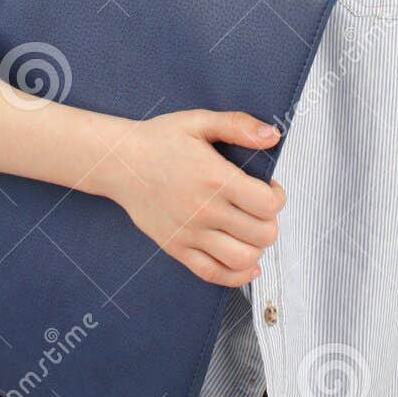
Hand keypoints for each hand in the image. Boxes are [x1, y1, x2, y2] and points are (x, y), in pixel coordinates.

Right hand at [108, 109, 285, 286]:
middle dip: (270, 221)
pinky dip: (237, 276)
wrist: (120, 163)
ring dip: (257, 247)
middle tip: (259, 208)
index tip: (269, 188)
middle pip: (263, 234)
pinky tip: (246, 263)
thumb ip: (239, 125)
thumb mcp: (199, 121)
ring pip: (244, 258)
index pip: (268, 204)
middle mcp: (205, 210)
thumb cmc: (160, 140)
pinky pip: (214, 274)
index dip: (278, 196)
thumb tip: (273, 136)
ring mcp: (190, 234)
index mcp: (215, 179)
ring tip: (249, 230)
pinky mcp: (177, 248)